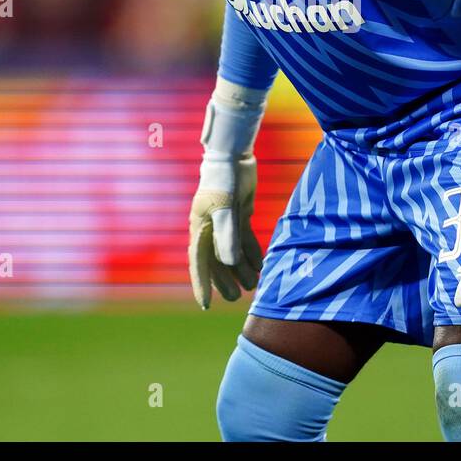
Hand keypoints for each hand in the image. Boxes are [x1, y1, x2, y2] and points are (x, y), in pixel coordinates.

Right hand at [188, 156, 262, 308]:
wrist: (232, 156)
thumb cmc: (223, 180)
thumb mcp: (225, 207)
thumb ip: (227, 235)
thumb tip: (229, 263)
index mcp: (200, 228)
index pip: (199, 263)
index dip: (202, 284)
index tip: (206, 304)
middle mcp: (210, 228)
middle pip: (216, 260)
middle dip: (226, 280)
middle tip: (237, 298)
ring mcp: (225, 221)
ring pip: (232, 251)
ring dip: (241, 268)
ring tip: (254, 284)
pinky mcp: (238, 213)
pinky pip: (243, 238)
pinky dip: (251, 251)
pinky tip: (261, 265)